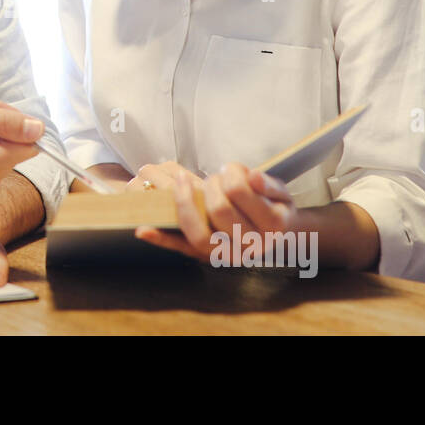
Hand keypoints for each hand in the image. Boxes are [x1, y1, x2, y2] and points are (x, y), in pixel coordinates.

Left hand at [130, 161, 295, 263]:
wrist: (275, 236)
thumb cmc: (274, 207)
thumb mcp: (281, 193)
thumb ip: (269, 185)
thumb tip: (253, 177)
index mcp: (271, 226)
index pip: (239, 192)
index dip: (229, 175)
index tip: (228, 169)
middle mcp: (249, 245)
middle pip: (219, 212)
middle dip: (210, 186)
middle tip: (210, 177)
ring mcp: (225, 254)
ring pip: (198, 234)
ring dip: (184, 204)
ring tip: (180, 183)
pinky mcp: (204, 255)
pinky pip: (182, 248)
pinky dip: (162, 239)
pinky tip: (142, 230)